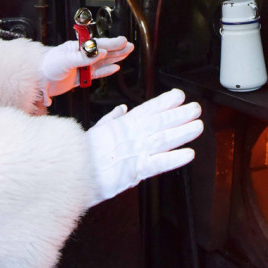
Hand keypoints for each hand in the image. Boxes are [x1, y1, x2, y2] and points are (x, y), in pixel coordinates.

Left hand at [40, 35, 133, 98]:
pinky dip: (106, 71)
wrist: (38, 80)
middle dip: (117, 49)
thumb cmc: (47, 65)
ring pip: (103, 62)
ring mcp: (82, 67)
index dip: (112, 43)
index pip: (98, 45)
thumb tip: (100, 52)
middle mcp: (81, 56)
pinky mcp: (81, 77)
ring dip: (115, 58)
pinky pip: (97, 74)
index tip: (123, 41)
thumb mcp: (65, 60)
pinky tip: (115, 68)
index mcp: (77, 48)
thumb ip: (83, 57)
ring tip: (126, 54)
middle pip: (103, 51)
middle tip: (130, 45)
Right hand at [85, 89, 202, 205]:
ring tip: (198, 126)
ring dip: (183, 132)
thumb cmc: (80, 154)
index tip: (179, 95)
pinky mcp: (134, 170)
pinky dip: (174, 159)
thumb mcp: (95, 131)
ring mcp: (134, 151)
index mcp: (122, 125)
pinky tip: (188, 154)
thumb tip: (122, 109)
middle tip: (196, 108)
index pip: (148, 110)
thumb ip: (111, 119)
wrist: (70, 172)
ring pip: (164, 139)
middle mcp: (131, 135)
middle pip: (160, 122)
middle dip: (180, 114)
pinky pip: (158, 163)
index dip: (165, 102)